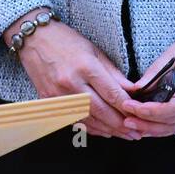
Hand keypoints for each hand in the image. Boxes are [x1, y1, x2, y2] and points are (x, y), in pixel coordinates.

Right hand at [4, 12, 140, 139]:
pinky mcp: (49, 102)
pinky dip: (90, 128)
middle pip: (101, 111)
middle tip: (136, 132)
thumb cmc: (65, 40)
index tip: (139, 114)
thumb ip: (113, 73)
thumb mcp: (94, 50)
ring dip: (107, 130)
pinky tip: (102, 130)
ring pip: (88, 120)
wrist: (34, 39)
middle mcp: (71, 83)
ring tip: (123, 134)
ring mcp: (58, 95)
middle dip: (121, 125)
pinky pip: (73, 120)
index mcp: (86, 67)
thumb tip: (131, 90)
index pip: (112, 93)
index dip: (127, 107)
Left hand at [115, 30, 174, 137]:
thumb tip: (135, 89)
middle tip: (126, 119)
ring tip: (132, 124)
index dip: (152, 111)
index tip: (133, 106)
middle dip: (147, 124)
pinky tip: (146, 125)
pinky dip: (161, 128)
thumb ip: (155, 71)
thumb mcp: (174, 51)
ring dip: (152, 130)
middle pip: (173, 122)